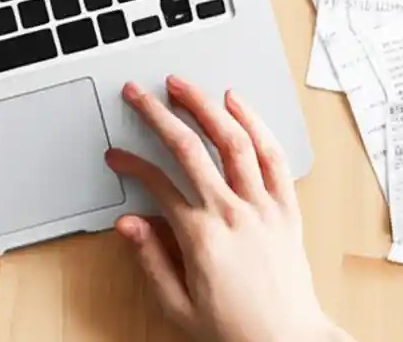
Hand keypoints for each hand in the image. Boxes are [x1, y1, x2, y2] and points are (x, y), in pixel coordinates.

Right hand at [105, 76, 351, 341]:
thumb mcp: (178, 305)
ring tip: (184, 84)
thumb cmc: (235, 329)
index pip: (156, 184)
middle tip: (137, 93)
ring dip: (205, 106)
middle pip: (189, 148)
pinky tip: (238, 104)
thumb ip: (150, 260)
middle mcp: (233, 213)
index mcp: (202, 236)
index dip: (130, 164)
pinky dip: (256, 125)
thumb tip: (128, 223)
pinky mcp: (287, 208)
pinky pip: (272, 156)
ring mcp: (263, 207)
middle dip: (157, 114)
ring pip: (233, 141)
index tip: (116, 155)